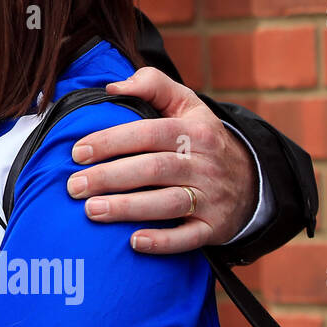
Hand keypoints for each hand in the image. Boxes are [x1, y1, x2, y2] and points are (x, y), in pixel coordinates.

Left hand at [64, 67, 258, 253]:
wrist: (252, 180)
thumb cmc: (201, 139)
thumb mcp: (187, 104)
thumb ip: (152, 85)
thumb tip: (113, 87)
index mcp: (194, 132)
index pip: (148, 133)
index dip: (111, 141)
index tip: (77, 152)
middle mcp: (204, 164)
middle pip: (153, 169)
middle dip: (109, 177)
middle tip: (73, 186)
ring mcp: (211, 198)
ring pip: (168, 203)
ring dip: (127, 208)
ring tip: (91, 210)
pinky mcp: (214, 228)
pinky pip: (189, 238)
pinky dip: (163, 242)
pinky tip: (133, 242)